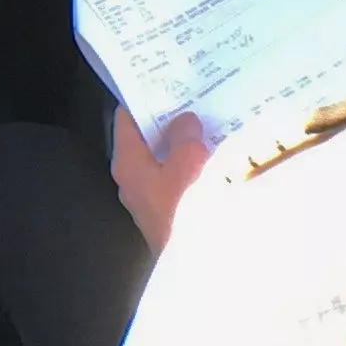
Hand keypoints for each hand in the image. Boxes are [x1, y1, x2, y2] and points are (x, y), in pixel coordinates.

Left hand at [109, 106, 219, 255]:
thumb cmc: (188, 212)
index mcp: (128, 163)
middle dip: (170, 117)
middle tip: (195, 93)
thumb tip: (184, 122)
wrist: (198, 267)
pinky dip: (194, 162)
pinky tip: (218, 152)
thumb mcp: (189, 163)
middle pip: (147, 138)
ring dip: (186, 140)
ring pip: (166, 157)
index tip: (164, 78)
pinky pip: (180, 177)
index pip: (126, 119)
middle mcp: (134, 179)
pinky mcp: (173, 210)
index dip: (143, 96)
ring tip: (211, 117)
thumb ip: (184, 137)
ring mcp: (153, 196)